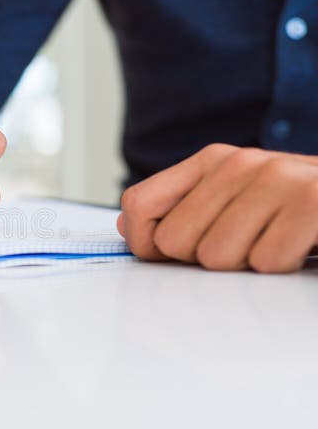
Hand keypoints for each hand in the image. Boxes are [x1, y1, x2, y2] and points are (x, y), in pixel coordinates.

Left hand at [118, 144, 317, 272]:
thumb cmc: (296, 209)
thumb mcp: (236, 202)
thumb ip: (181, 210)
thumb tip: (129, 223)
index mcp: (212, 161)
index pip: (138, 204)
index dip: (144, 242)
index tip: (168, 255)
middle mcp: (239, 163)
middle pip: (173, 241)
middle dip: (204, 259)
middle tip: (244, 245)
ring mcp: (277, 179)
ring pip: (216, 257)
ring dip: (246, 265)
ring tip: (273, 243)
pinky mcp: (312, 203)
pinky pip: (264, 262)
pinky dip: (281, 267)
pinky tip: (298, 246)